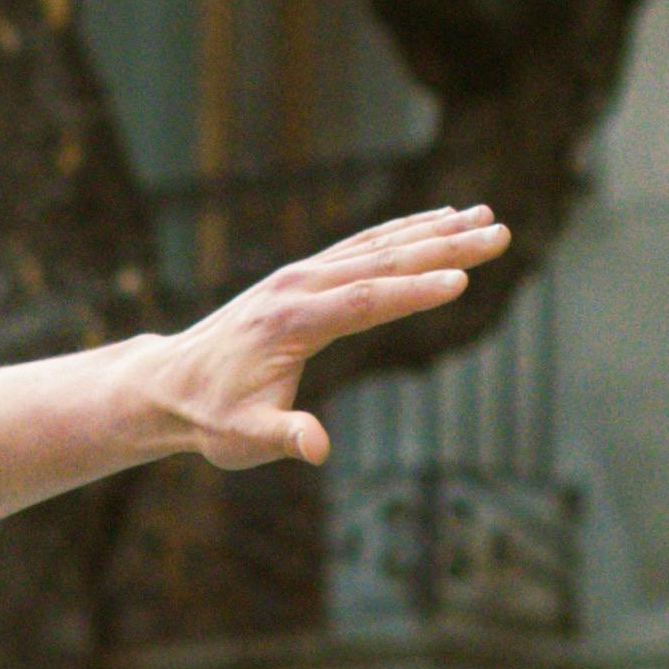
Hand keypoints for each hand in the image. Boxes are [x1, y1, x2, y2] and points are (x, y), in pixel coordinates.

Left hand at [150, 205, 507, 472]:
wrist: (169, 385)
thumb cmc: (209, 418)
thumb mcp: (242, 440)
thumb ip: (284, 438)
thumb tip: (319, 449)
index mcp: (291, 324)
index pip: (362, 302)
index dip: (412, 292)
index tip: (461, 282)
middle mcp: (298, 287)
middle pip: (381, 261)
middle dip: (444, 248)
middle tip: (500, 235)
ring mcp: (301, 274)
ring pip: (377, 244)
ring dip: (434, 230)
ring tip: (485, 219)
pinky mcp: (304, 274)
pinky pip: (362, 244)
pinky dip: (404, 230)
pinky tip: (441, 219)